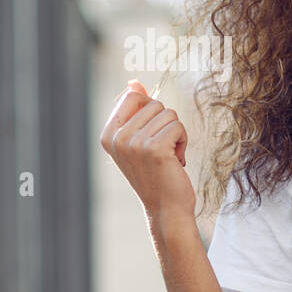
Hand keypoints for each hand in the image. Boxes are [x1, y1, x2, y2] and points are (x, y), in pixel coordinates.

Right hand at [99, 79, 194, 218]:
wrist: (165, 208)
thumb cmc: (155, 173)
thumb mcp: (139, 140)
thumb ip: (135, 110)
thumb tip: (134, 82)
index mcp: (108, 135)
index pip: (132, 96)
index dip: (150, 110)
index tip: (150, 134)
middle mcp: (117, 138)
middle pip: (154, 104)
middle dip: (165, 124)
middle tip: (161, 150)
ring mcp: (134, 143)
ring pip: (168, 114)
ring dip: (175, 134)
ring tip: (168, 156)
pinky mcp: (155, 148)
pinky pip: (178, 126)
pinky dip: (183, 141)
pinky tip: (176, 161)